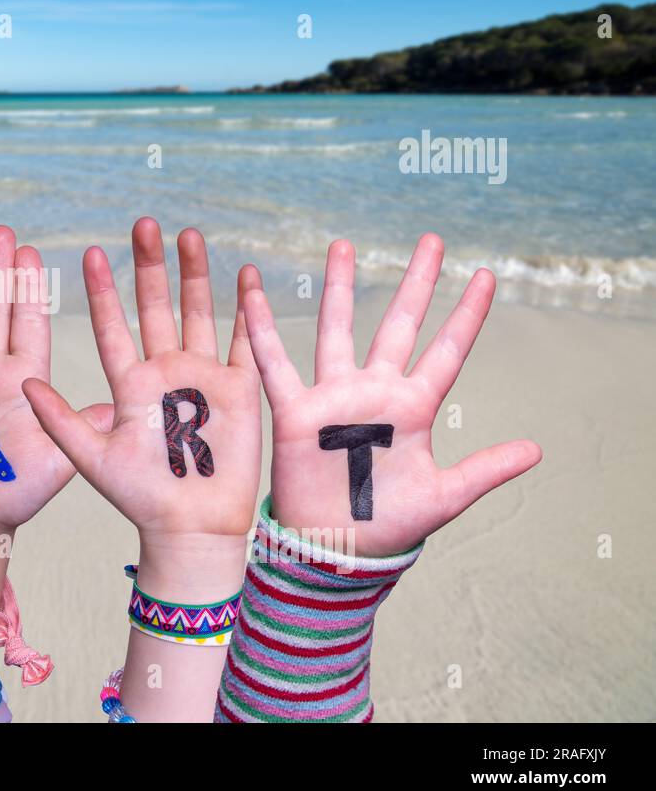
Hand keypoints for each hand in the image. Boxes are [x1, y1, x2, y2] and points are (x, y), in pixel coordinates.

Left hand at [23, 219, 262, 553]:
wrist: (191, 528)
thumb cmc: (139, 499)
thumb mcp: (91, 458)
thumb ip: (60, 420)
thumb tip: (24, 382)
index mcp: (129, 384)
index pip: (112, 326)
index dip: (103, 292)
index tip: (92, 254)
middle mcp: (165, 372)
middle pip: (156, 307)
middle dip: (150, 266)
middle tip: (143, 224)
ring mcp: (204, 377)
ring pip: (199, 313)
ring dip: (195, 275)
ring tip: (188, 234)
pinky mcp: (240, 389)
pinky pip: (246, 341)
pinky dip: (248, 310)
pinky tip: (246, 276)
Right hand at [242, 233, 541, 555]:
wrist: (335, 550)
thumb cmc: (389, 526)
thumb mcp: (444, 497)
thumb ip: (484, 469)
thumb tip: (537, 451)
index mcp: (414, 408)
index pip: (446, 351)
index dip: (467, 315)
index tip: (486, 275)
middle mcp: (376, 393)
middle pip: (399, 325)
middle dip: (416, 283)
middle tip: (432, 240)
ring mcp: (335, 398)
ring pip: (339, 329)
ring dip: (342, 287)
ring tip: (344, 245)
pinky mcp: (295, 412)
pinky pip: (275, 363)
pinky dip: (262, 327)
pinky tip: (254, 290)